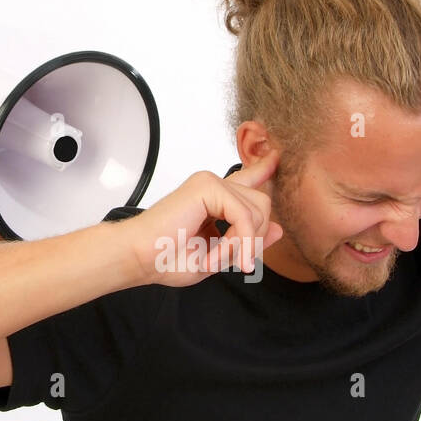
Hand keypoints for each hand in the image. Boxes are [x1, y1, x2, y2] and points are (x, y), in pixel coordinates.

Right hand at [127, 151, 284, 286]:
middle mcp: (214, 186)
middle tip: (234, 263)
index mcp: (215, 199)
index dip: (265, 169)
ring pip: (257, 211)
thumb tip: (280, 229)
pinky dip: (235, 241)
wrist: (139, 258)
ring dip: (242, 244)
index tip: (276, 157)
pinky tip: (214, 257)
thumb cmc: (167, 258)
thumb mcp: (220, 255)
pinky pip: (243, 216)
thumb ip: (249, 241)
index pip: (248, 180)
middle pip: (262, 204)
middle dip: (255, 238)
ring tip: (215, 261)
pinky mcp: (207, 187)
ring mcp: (210, 183)